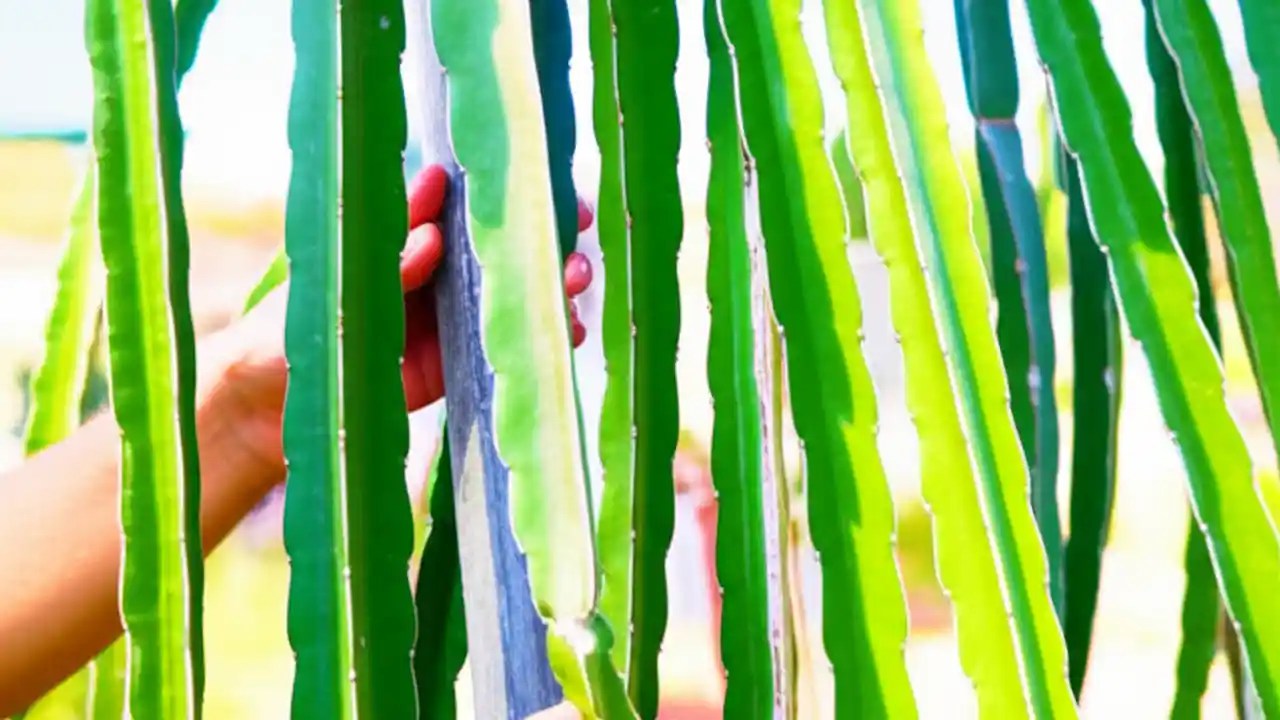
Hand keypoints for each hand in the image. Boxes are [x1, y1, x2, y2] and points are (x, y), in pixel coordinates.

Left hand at [207, 164, 594, 480]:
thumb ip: (384, 268)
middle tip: (574, 223)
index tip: (538, 176)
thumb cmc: (285, 333)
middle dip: (542, 231)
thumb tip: (434, 233)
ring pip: (511, 291)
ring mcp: (444, 320)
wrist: (267, 407)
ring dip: (551, 281)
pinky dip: (541, 337)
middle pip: (497, 245)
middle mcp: (429, 275)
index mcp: (398, 241)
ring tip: (578, 276)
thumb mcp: (331, 294)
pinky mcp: (452, 366)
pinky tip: (570, 329)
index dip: (499, 189)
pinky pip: (505, 346)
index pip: (456, 205)